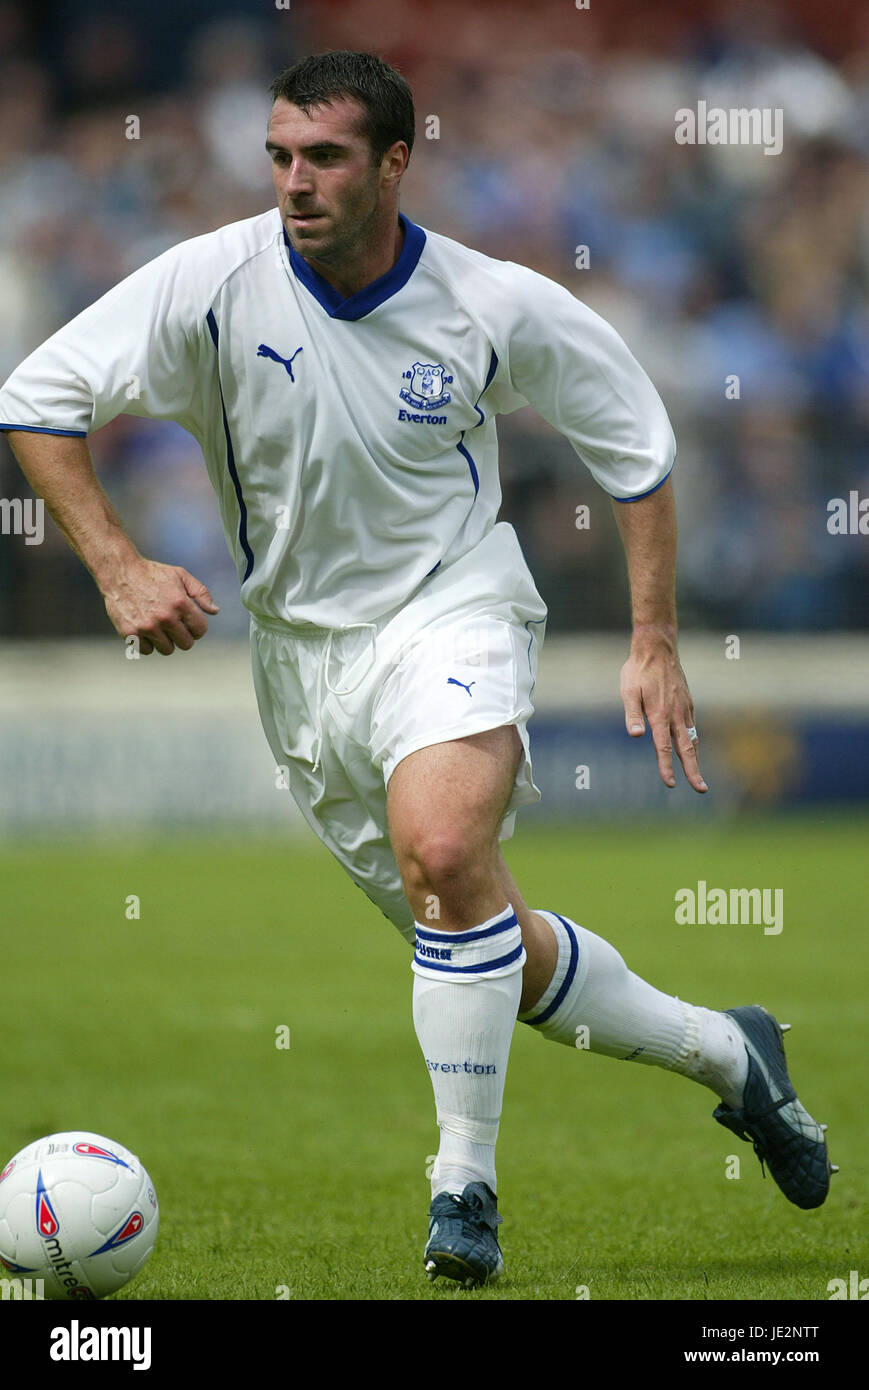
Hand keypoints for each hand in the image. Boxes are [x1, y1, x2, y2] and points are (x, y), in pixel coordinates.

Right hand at [101, 557, 218, 654]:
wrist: (120, 572)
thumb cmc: (152, 573)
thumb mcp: (181, 575)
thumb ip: (201, 593)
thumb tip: (215, 611)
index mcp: (180, 603)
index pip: (200, 630)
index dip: (197, 627)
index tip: (189, 622)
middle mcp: (165, 617)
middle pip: (186, 644)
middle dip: (183, 636)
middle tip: (174, 626)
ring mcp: (147, 627)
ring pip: (167, 649)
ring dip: (166, 641)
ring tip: (159, 627)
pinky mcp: (131, 633)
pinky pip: (147, 651)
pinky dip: (147, 643)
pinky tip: (145, 630)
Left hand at [620, 637, 706, 792]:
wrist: (657, 648)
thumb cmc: (638, 670)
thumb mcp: (628, 690)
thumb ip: (632, 714)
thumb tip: (635, 736)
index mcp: (659, 714)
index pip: (663, 747)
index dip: (666, 767)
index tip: (670, 783)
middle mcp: (675, 714)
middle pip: (686, 748)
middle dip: (693, 771)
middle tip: (701, 789)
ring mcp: (684, 708)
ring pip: (692, 738)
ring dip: (695, 759)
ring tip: (698, 775)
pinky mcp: (687, 702)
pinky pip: (693, 726)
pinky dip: (694, 741)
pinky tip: (692, 747)